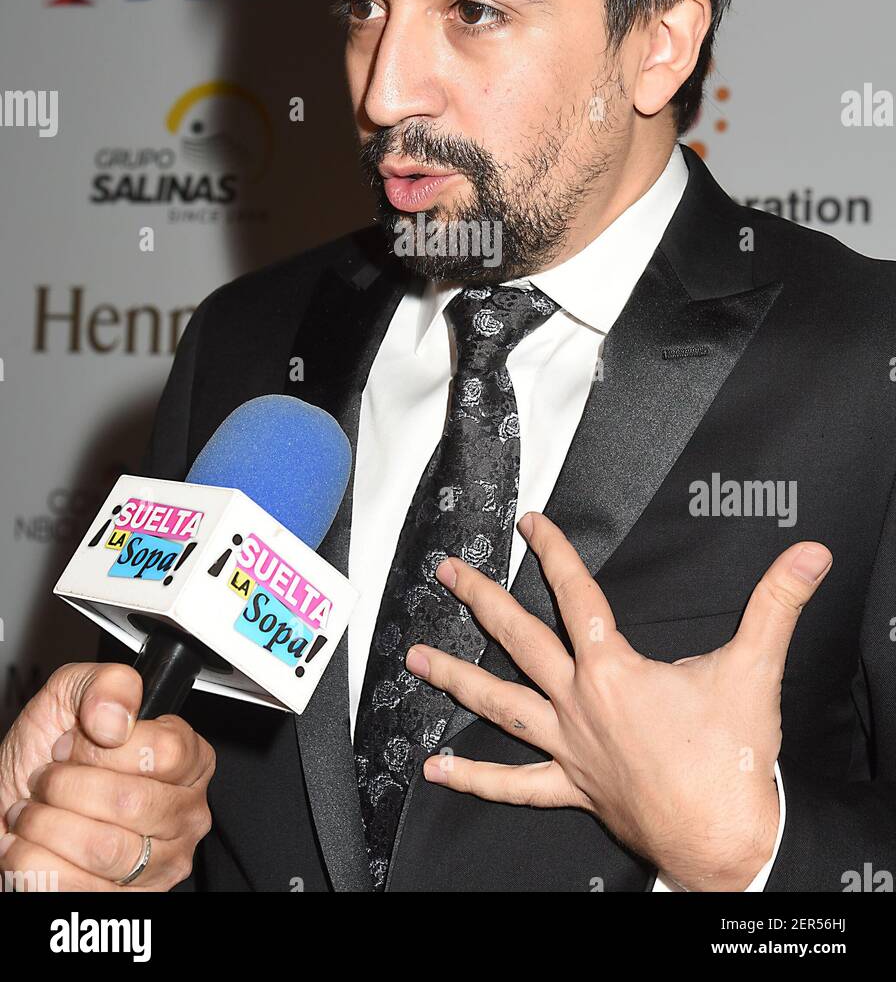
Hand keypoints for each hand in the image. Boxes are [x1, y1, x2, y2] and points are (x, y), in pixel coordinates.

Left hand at [0, 662, 213, 890]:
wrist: (12, 808)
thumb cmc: (46, 757)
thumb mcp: (69, 695)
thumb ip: (104, 684)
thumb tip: (117, 717)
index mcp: (190, 759)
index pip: (165, 750)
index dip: (105, 748)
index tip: (74, 744)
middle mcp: (186, 814)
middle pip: (131, 802)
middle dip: (66, 787)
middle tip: (47, 779)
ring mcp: (161, 865)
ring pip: (103, 849)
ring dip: (47, 825)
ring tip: (34, 813)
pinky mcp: (128, 903)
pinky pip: (76, 889)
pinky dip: (34, 863)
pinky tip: (29, 846)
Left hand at [407, 511, 831, 891]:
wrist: (724, 840)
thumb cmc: (731, 760)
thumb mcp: (754, 670)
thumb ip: (777, 605)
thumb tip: (808, 554)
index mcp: (613, 670)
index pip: (575, 595)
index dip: (552, 553)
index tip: (529, 522)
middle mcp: (579, 704)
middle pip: (519, 641)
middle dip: (481, 601)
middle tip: (447, 572)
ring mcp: (570, 748)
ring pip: (499, 706)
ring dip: (456, 679)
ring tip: (414, 659)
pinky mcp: (573, 787)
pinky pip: (514, 784)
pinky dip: (475, 778)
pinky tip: (437, 770)